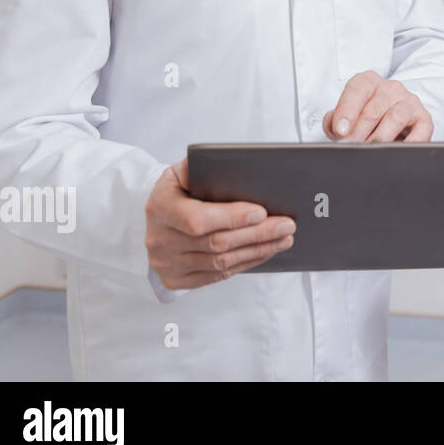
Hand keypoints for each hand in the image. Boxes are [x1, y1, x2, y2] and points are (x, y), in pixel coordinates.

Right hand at [145, 158, 294, 288]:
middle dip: (257, 234)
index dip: (232, 218)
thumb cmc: (178, 191)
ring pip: (221, 262)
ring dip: (258, 250)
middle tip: (286, 225)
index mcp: (160, 207)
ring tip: (283, 239)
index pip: (198, 219)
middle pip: (216, 243)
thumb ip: (202, 167)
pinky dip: (246, 263)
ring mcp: (166, 264)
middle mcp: (159, 239)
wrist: (157, 218)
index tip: (261, 212)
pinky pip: (218, 276)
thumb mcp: (182, 172)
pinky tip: (265, 251)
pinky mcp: (176, 279)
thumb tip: (232, 165)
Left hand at [323, 71, 432, 141]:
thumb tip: (336, 128)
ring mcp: (409, 102)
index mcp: (369, 82)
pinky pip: (420, 131)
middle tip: (351, 147)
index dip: (347, 110)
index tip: (340, 131)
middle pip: (374, 108)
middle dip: (359, 132)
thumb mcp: (346, 118)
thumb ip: (334, 120)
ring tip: (371, 151)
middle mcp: (391, 89)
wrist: (394, 124)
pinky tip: (397, 151)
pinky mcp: (424, 120)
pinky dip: (410, 142)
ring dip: (381, 137)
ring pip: (396, 116)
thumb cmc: (365, 121)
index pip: (358, 88)